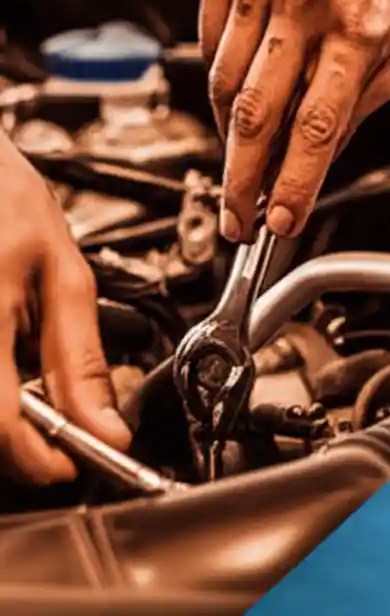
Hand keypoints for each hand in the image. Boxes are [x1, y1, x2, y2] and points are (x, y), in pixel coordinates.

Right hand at [0, 141, 130, 484]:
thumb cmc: (2, 196)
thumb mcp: (64, 273)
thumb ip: (81, 357)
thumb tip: (108, 428)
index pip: (0, 430)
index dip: (40, 460)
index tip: (71, 464)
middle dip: (21, 437)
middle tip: (58, 419)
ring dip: (2, 410)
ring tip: (22, 370)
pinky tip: (2, 353)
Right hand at [200, 0, 389, 241]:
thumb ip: (355, 110)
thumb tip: (311, 168)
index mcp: (360, 29)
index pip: (318, 128)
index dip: (294, 183)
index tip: (279, 221)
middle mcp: (307, 1)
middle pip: (257, 113)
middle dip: (242, 178)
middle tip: (238, 216)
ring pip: (224, 82)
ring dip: (231, 134)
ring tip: (243, 161)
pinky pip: (210, 42)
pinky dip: (221, 79)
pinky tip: (241, 93)